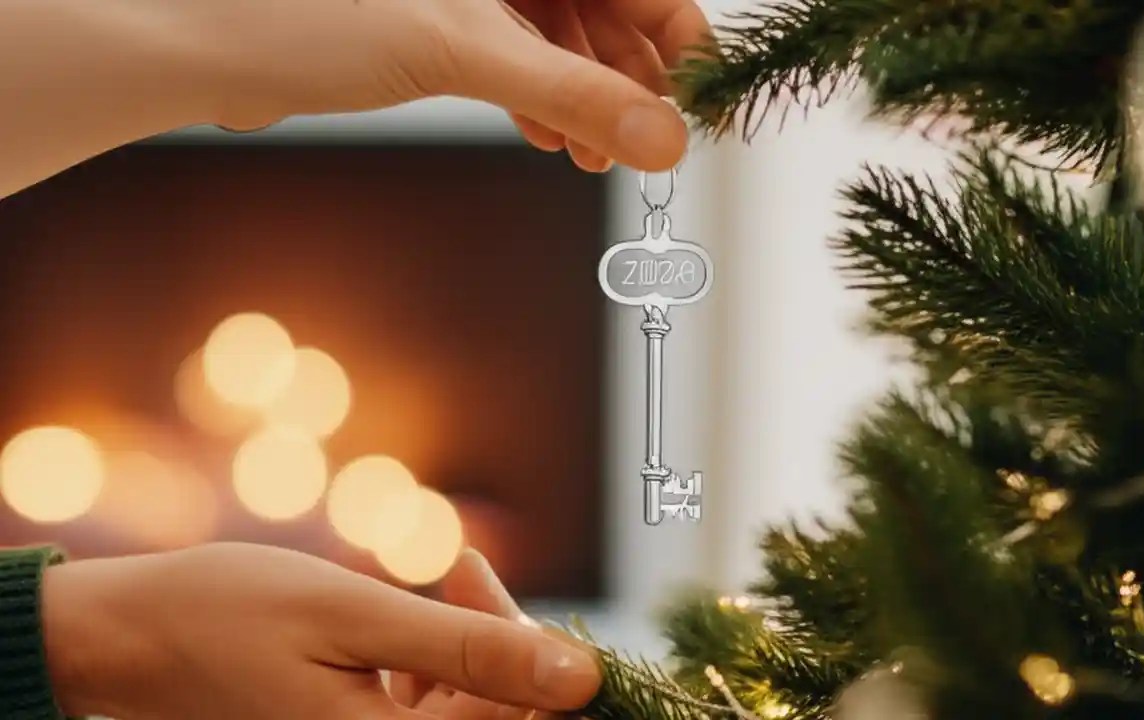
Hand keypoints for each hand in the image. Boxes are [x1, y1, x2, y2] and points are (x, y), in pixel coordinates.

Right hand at [40, 542, 600, 719]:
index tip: (475, 580)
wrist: (127, 637)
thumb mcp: (356, 618)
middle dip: (496, 639)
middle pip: (496, 714)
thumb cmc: (229, 616)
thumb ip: (472, 651)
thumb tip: (584, 677)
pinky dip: (433, 657)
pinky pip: (424, 706)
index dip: (528, 651)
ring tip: (444, 575)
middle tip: (459, 569)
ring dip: (468, 643)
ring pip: (465, 706)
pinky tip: (421, 605)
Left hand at [190, 0, 712, 171]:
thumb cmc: (313, 14)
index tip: (695, 98)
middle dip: (628, 76)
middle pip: (605, 5)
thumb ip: (575, 92)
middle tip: (644, 139)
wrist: (212, 45)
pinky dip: (540, 97)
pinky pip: (520, 54)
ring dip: (586, 96)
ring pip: (564, 34)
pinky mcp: (443, 19)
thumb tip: (663, 138)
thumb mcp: (465, 48)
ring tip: (593, 150)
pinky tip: (547, 134)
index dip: (675, 34)